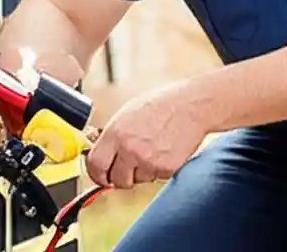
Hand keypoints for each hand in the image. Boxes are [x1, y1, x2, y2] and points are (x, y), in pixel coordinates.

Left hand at [83, 81, 210, 188]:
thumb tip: (98, 153)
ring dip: (141, 171)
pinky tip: (163, 151)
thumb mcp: (127, 114)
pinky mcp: (165, 169)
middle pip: (116, 180)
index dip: (96, 174)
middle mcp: (129, 149)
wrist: (191, 107)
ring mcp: (148, 161)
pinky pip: (155, 178)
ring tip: (151, 150)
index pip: (95, 166)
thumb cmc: (161, 106)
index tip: (101, 175)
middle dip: (120, 176)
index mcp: (116, 133)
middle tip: (128, 166)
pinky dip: (158, 170)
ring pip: (137, 180)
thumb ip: (111, 136)